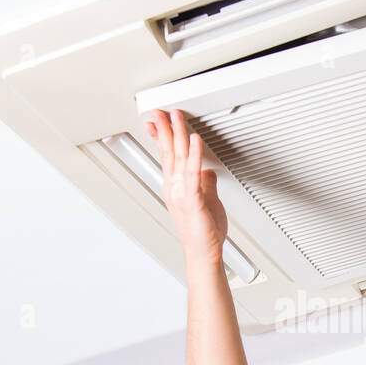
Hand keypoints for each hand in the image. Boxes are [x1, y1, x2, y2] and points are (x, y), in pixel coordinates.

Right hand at [144, 108, 228, 262]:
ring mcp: (181, 193)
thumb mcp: (207, 201)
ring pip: (178, 157)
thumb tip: (208, 171)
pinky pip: (193, 172)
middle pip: (168, 152)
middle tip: (159, 111)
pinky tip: (194, 140)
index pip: (166, 156)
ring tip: (176, 117)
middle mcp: (174, 188)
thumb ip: (206, 184)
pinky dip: (194, 154)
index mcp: (175, 187)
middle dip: (164, 129)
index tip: (156, 122)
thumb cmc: (204, 232)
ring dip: (177, 134)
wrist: (204, 253)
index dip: (161, 137)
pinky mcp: (192, 199)